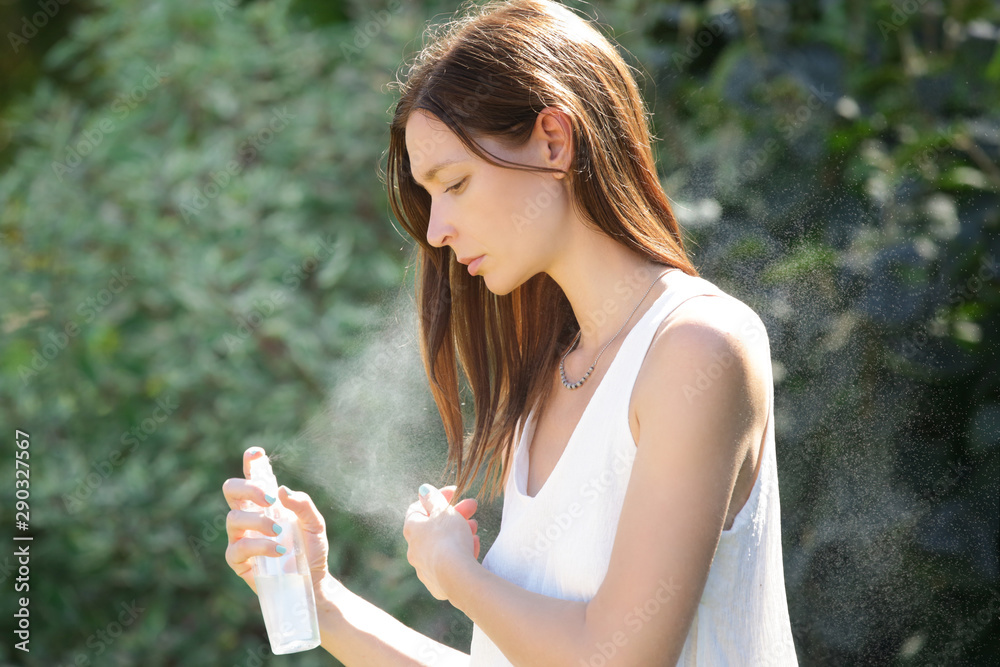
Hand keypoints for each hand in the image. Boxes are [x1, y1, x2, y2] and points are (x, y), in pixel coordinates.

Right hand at [222, 447, 332, 595]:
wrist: (313, 584)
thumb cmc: (311, 551)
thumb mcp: (315, 525)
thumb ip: (303, 505)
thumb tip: (281, 490)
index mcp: (266, 503)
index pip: (252, 476)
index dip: (250, 462)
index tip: (256, 454)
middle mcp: (249, 515)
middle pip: (231, 490)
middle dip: (247, 488)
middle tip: (269, 499)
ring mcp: (240, 537)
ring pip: (233, 518)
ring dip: (258, 521)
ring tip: (279, 531)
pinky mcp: (238, 561)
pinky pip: (238, 548)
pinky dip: (259, 546)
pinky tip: (279, 550)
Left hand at [403, 484, 479, 600]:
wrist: (456, 577)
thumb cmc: (449, 538)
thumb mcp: (443, 510)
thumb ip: (434, 498)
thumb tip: (423, 490)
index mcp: (412, 528)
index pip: (419, 507)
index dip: (438, 497)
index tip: (455, 494)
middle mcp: (413, 548)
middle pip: (433, 526)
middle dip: (454, 515)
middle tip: (472, 507)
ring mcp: (424, 567)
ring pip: (442, 544)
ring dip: (459, 532)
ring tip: (475, 528)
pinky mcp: (436, 583)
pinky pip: (448, 562)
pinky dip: (459, 552)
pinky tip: (472, 547)